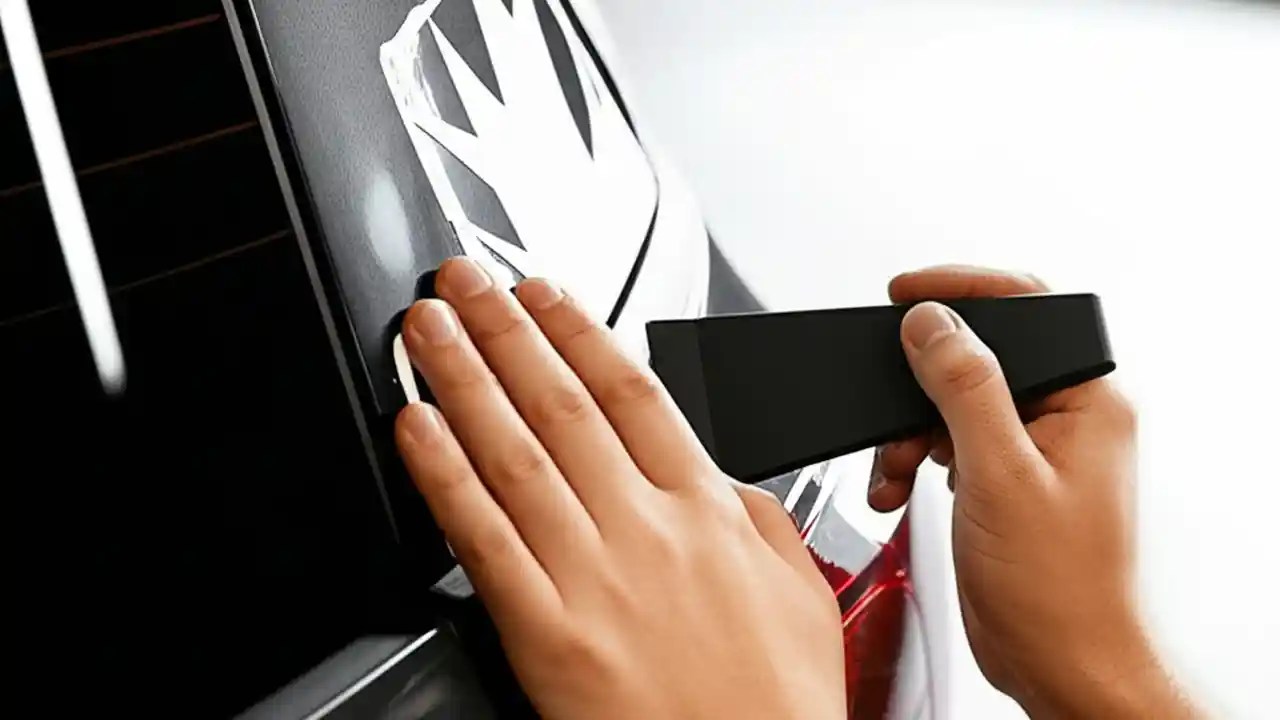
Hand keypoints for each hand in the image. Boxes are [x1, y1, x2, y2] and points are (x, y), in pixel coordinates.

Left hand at [394, 258, 844, 719]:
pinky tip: (417, 427)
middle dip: (504, 329)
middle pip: (562, 402)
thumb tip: (722, 477)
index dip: (578, 330)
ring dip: (464, 376)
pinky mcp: (546, 634)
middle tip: (464, 279)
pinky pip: (483, 538)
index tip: (541, 291)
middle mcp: (646, 530)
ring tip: (429, 326)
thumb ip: (758, 518)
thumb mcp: (802, 592)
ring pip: (515, 451)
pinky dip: (445, 474)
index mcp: (708, 512)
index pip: (633, 391)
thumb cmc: (775, 707)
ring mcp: (592, 577)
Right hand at [867, 266, 1200, 718]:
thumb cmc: (1058, 585)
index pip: (1027, 309)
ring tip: (894, 471)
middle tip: (885, 400)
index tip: (904, 292)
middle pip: (975, 358)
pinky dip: (910, 460)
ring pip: (949, 404)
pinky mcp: (999, 480)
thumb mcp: (1000, 473)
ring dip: (906, 433)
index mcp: (1086, 400)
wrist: (1058, 661)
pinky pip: (943, 443)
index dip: (963, 290)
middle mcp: (1061, 417)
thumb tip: (932, 322)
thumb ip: (966, 388)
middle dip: (917, 384)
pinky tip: (900, 488)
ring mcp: (1028, 449)